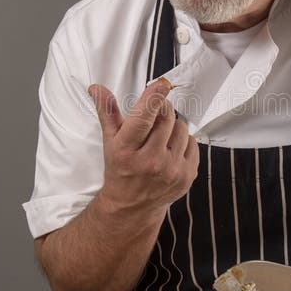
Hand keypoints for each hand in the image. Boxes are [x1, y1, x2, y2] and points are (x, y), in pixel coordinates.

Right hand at [88, 78, 199, 215]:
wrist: (132, 206)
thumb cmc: (121, 170)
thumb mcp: (110, 141)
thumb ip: (107, 112)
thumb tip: (97, 88)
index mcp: (127, 151)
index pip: (143, 119)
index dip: (153, 98)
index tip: (161, 85)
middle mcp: (150, 162)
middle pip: (166, 118)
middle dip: (162, 110)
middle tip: (154, 115)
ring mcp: (170, 170)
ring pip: (182, 128)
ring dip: (173, 126)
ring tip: (161, 137)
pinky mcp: (187, 176)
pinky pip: (193, 143)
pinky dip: (184, 141)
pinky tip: (170, 149)